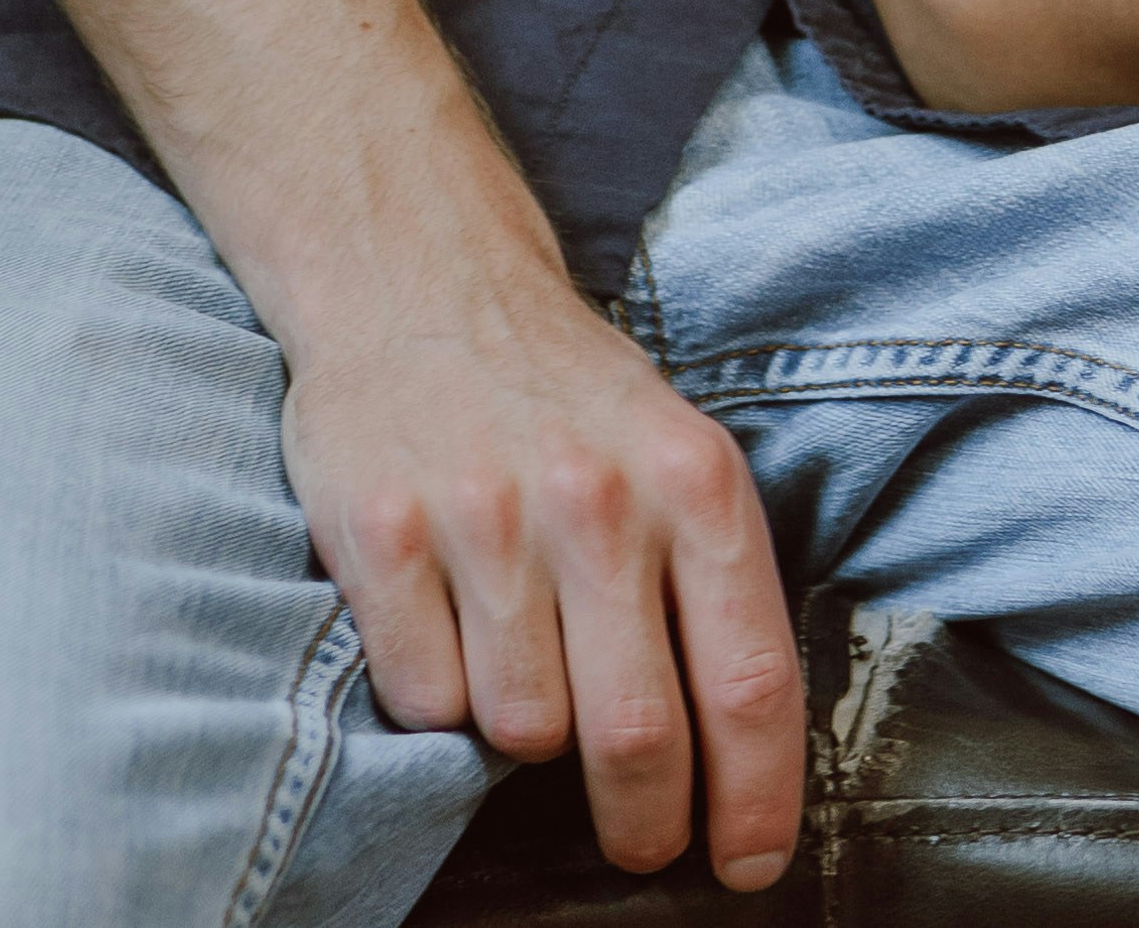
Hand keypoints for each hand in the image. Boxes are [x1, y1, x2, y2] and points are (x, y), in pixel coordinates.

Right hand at [279, 242, 800, 885]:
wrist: (421, 276)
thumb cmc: (564, 392)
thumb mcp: (673, 449)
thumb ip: (710, 580)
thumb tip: (746, 753)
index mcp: (691, 477)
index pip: (747, 677)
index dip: (757, 795)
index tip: (750, 862)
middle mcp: (595, 498)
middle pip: (638, 733)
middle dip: (646, 819)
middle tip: (644, 837)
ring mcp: (484, 518)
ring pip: (523, 731)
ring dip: (528, 732)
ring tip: (523, 656)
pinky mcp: (382, 536)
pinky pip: (425, 700)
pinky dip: (439, 697)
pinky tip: (446, 624)